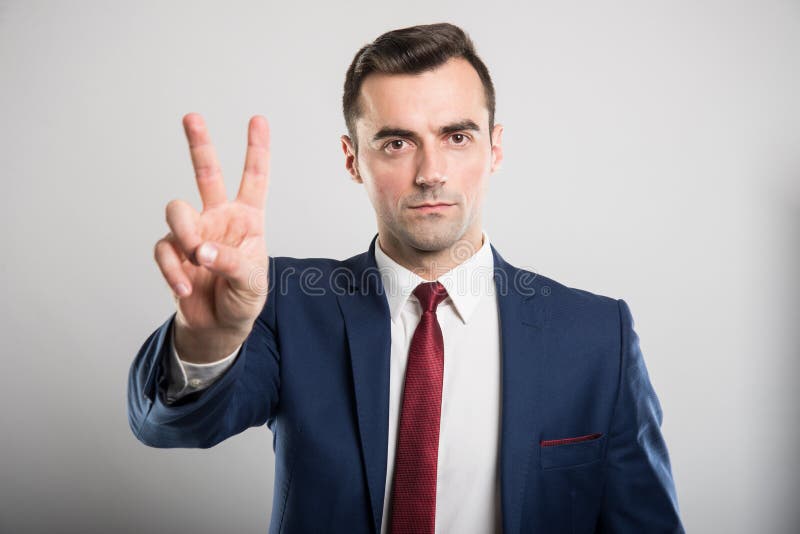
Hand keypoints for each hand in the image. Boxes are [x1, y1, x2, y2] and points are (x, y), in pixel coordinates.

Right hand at [153, 113, 269, 360]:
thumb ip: (230, 262)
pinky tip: (185, 288)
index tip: (258, 119)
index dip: (256, 150)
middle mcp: (219, 218)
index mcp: (247, 219)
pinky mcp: (172, 252)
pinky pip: (165, 249)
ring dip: (184, 234)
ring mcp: (193, 232)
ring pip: (176, 209)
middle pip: (207, 174)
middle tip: (191, 117)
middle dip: (199, 144)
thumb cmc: (243, 298)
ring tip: (196, 259)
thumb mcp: (251, 281)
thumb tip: (199, 250)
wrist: (219, 326)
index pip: (254, 179)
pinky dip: (173, 270)